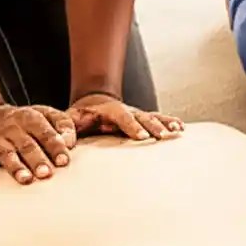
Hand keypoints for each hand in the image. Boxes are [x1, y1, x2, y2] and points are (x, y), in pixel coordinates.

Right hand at [0, 103, 75, 188]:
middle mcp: (12, 128)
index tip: (64, 161)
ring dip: (15, 167)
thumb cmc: (24, 122)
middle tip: (46, 174)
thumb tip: (71, 143)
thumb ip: (63, 125)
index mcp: (31, 118)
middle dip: (37, 160)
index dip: (55, 146)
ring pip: (5, 153)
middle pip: (27, 145)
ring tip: (25, 180)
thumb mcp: (45, 115)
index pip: (46, 133)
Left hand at [67, 92, 184, 141]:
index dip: (132, 126)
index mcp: (109, 110)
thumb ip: (66, 129)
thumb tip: (65, 143)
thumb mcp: (70, 119)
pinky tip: (180, 127)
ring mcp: (136, 114)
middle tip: (163, 136)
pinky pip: (157, 118)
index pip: (122, 117)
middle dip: (153, 126)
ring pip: (152, 116)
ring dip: (164, 123)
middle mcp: (126, 110)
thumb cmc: (81, 115)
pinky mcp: (142, 118)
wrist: (93, 101)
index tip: (141, 136)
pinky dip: (169, 121)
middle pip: (142, 117)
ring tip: (176, 130)